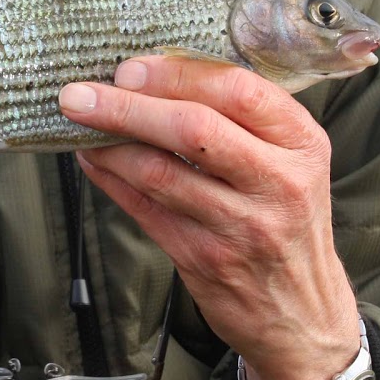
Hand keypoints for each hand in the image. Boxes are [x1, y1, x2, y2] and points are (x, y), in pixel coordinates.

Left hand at [59, 57, 359, 379]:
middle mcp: (278, 182)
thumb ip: (241, 119)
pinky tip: (92, 159)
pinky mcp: (205, 258)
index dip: (176, 74)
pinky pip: (145, 209)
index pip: (237, 90)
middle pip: (193, 129)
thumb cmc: (286, 218)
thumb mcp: (291, 161)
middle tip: (80, 94)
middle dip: (127, 106)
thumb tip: (154, 76)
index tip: (131, 67)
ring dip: (109, 144)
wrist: (301, 312)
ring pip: (160, 172)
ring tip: (77, 124)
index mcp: (302, 143)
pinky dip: (111, 179)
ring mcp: (242, 225)